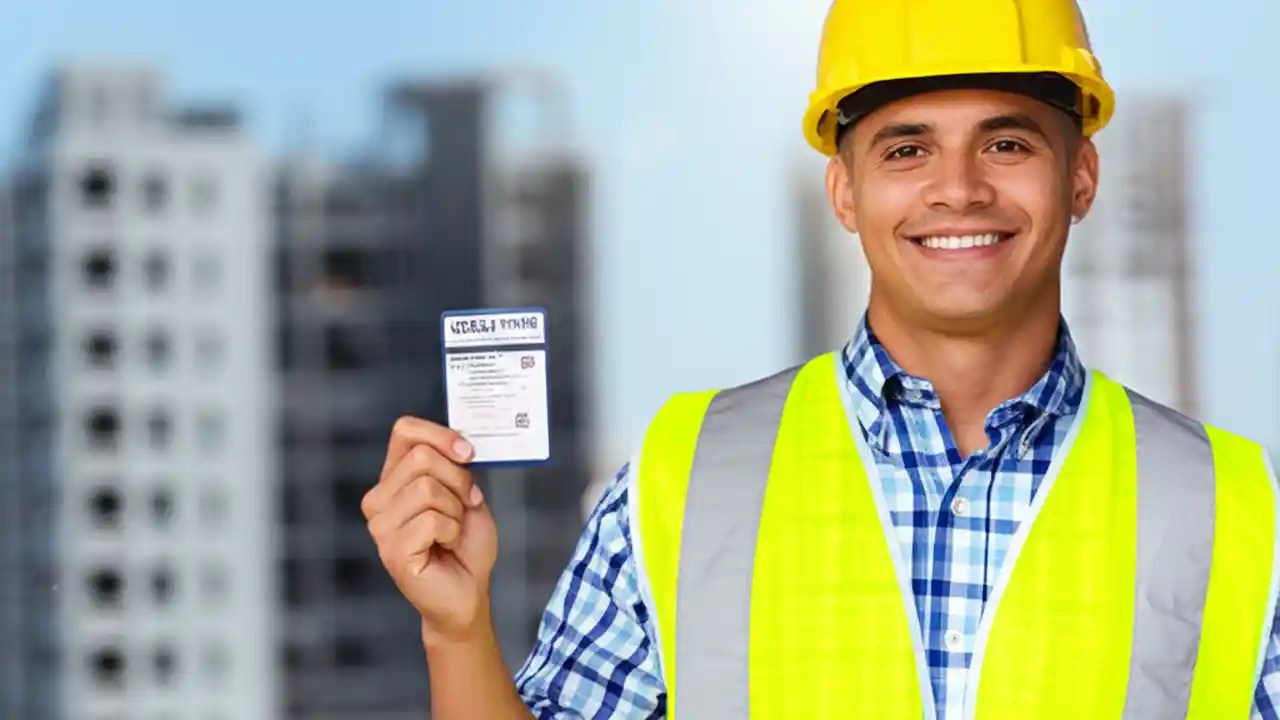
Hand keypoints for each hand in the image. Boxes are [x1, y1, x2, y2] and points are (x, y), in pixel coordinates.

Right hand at [363, 417, 498, 645]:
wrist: (468, 590)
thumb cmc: (465, 543)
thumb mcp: (464, 492)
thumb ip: (454, 466)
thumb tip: (459, 443)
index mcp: (393, 479)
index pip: (404, 431)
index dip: (440, 434)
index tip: (468, 453)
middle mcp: (378, 499)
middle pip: (422, 458)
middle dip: (458, 479)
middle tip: (465, 504)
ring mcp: (381, 526)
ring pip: (427, 488)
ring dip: (455, 509)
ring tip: (452, 530)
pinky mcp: (392, 550)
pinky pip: (432, 520)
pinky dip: (452, 531)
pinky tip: (445, 546)